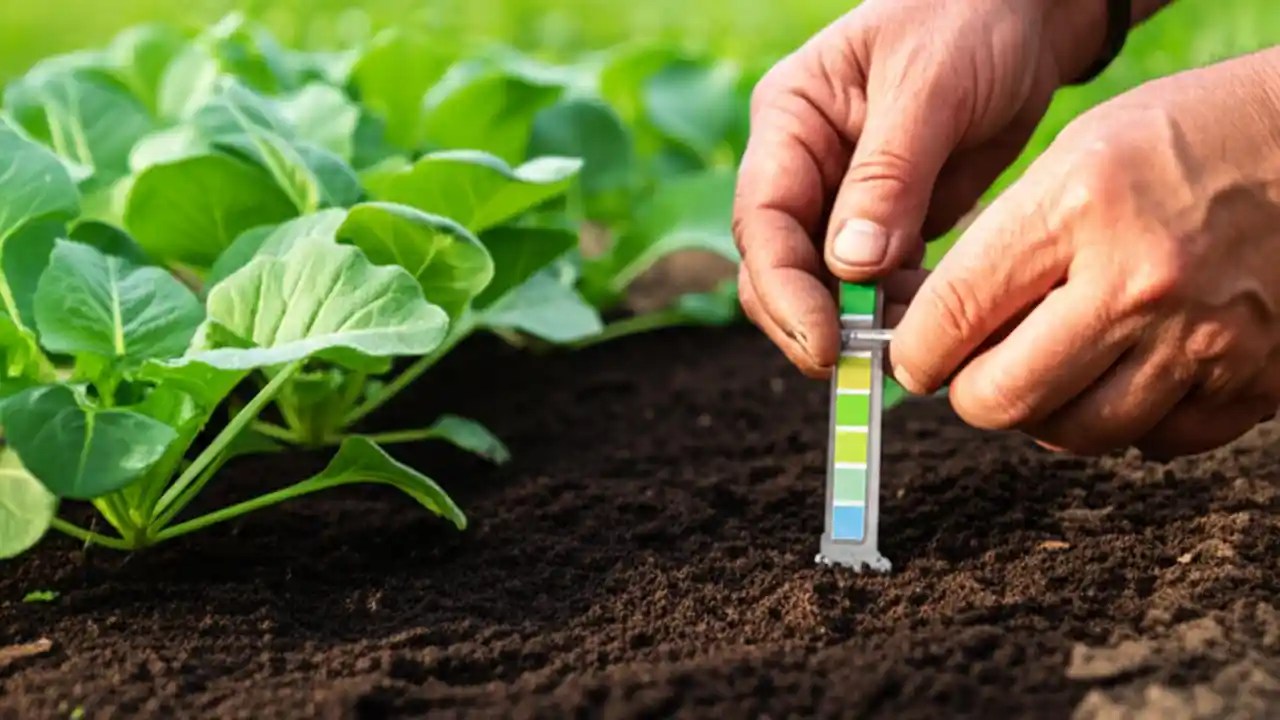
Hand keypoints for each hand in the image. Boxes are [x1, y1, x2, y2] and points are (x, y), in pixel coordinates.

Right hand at [733, 0, 1111, 377]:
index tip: (825, 343)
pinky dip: (896, 312)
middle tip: (858, 369)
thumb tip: (850, 268)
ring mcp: (843, 197)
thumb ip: (888, 175)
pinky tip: (931, 321)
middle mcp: (803, 165)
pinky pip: (875, 284)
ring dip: (858, 325)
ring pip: (824, 286)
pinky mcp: (888, 221)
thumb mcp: (930, 87)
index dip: (785, 290)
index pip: (762, 221)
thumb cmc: (972, 18)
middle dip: (810, 321)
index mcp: (790, 121)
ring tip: (911, 347)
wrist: (1030, 12)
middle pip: (778, 265)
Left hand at [890, 48, 1279, 458]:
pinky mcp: (1253, 383)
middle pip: (1003, 398)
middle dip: (972, 393)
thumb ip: (1005, 243)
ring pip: (1075, 434)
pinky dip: (1128, 422)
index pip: (953, 316)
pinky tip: (1128, 374)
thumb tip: (933, 327)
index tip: (914, 357)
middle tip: (975, 372)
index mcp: (1081, 209)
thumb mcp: (1077, 155)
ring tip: (1054, 368)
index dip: (914, 353)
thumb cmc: (1189, 138)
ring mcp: (1202, 341)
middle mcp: (1140, 283)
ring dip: (1046, 412)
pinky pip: (1155, 442)